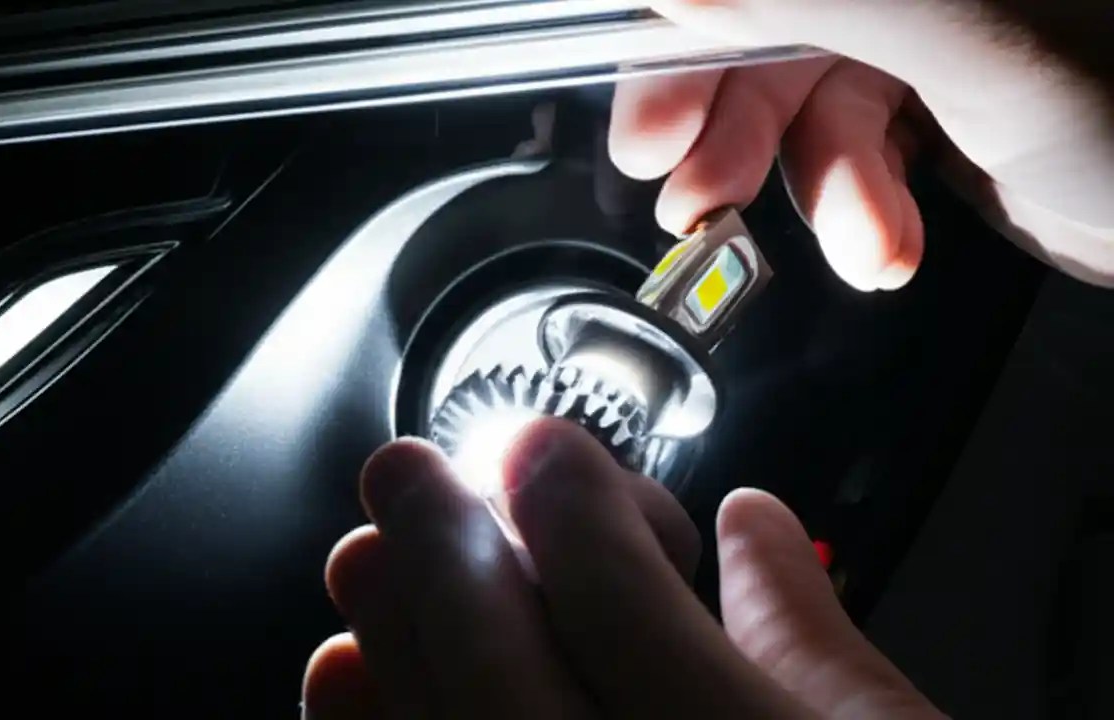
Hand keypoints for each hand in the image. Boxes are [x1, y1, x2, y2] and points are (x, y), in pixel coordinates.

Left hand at [303, 419, 944, 717]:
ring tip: (363, 562)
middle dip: (443, 548)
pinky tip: (345, 685)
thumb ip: (817, 641)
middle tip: (403, 472)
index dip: (568, 503)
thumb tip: (751, 528)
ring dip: (394, 647)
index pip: (623, 609)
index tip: (537, 447)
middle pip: (505, 673)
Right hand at [609, 0, 1113, 289]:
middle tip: (699, 205)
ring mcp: (921, 33)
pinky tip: (888, 247)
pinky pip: (848, 149)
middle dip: (737, 130)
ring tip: (869, 247)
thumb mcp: (977, 38)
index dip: (686, 42)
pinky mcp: (933, 105)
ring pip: (802, 103)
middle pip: (762, 31)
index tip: (648, 128)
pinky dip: (856, 210)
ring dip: (819, 193)